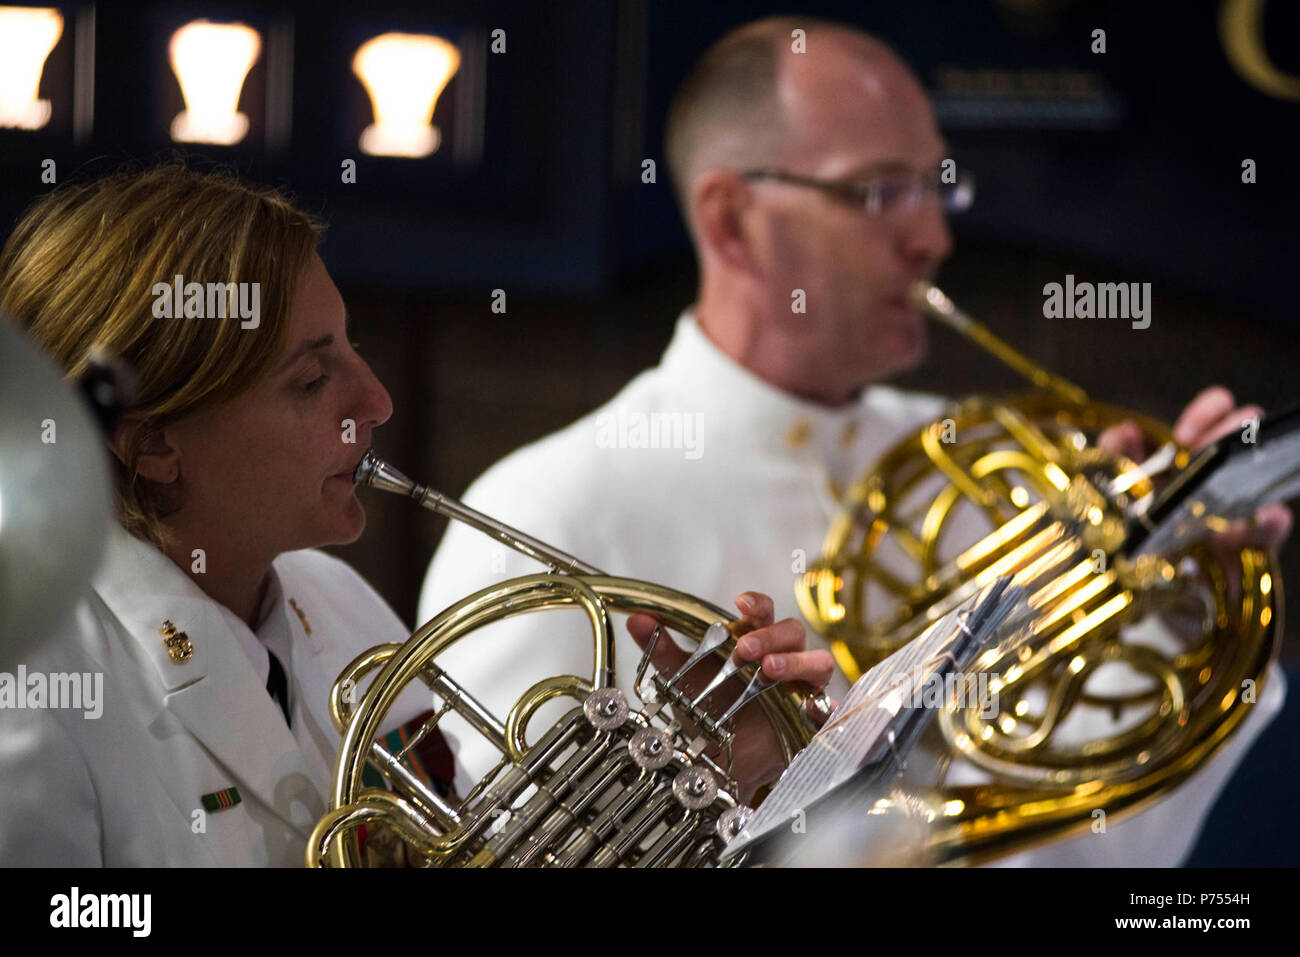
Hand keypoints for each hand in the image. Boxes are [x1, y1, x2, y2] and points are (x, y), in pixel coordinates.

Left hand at [626, 591, 834, 803]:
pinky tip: (809, 705)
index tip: (740, 603)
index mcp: (754, 641)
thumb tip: (638, 621)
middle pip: (792, 631)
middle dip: (770, 635)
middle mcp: (783, 658)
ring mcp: (802, 686)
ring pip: (817, 660)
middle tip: (744, 649)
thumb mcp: (682, 680)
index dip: (757, 604)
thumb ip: (662, 649)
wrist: (724, 761)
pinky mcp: (814, 715)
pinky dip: (822, 702)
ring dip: (794, 661)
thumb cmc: (711, 710)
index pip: (764, 612)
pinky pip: (829, 703)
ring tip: (768, 670)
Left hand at [1098, 385, 1291, 552]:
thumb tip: (1125, 431)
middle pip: (1249, 431)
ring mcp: (1241, 502)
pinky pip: (1273, 525)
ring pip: (1266, 471)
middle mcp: (1222, 470)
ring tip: (1236, 477)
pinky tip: (1264, 517)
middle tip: (1214, 448)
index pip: (1219, 409)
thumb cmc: (1135, 527)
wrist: (1143, 584)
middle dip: (1236, 431)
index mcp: (1191, 451)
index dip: (1208, 411)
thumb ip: (1117, 458)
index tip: (1183, 437)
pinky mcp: (1253, 541)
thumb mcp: (1117, 490)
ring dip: (1255, 470)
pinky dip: (1270, 520)